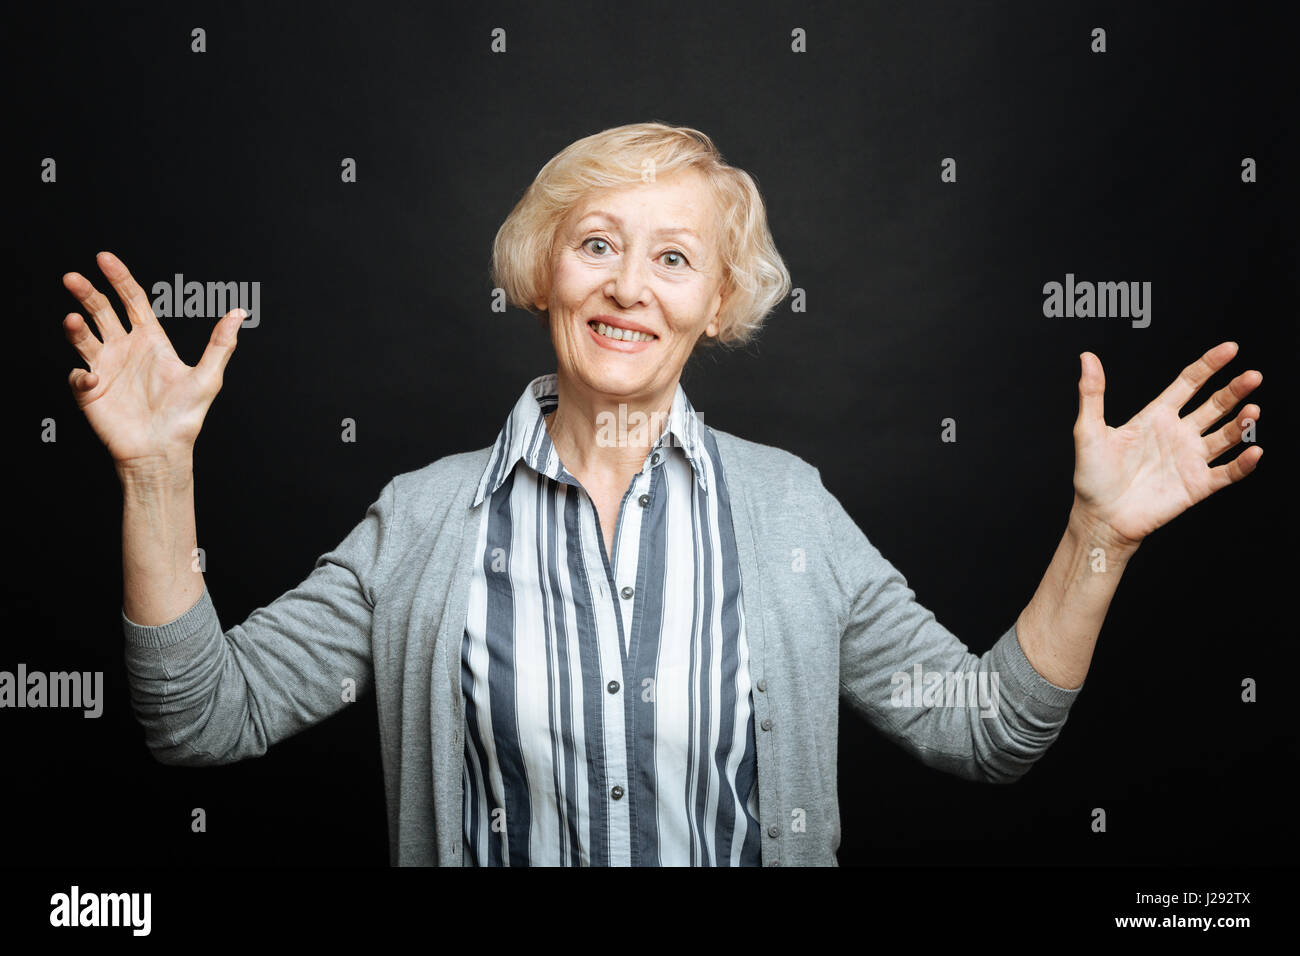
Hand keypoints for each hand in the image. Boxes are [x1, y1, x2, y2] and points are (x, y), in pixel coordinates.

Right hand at [62, 251, 243, 474]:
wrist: (163, 451)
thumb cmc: (186, 417)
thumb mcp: (208, 378)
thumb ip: (220, 345)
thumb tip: (239, 313)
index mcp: (151, 341)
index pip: (132, 301)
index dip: (119, 278)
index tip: (104, 258)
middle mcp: (125, 349)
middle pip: (102, 311)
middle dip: (87, 293)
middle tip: (72, 278)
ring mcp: (106, 369)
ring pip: (83, 337)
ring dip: (75, 327)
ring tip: (73, 320)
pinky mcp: (90, 392)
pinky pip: (78, 376)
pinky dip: (79, 375)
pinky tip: (90, 381)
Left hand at [1070, 342, 1262, 546]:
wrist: (1099, 517)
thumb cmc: (1092, 476)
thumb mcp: (1089, 430)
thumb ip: (1092, 393)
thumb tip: (1086, 357)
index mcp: (1156, 417)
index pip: (1189, 383)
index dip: (1209, 365)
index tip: (1230, 348)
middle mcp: (1178, 434)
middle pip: (1215, 406)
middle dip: (1235, 391)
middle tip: (1253, 377)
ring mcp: (1190, 459)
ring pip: (1226, 435)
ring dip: (1242, 424)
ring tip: (1252, 410)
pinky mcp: (1197, 486)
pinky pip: (1227, 473)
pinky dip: (1243, 463)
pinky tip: (1254, 451)